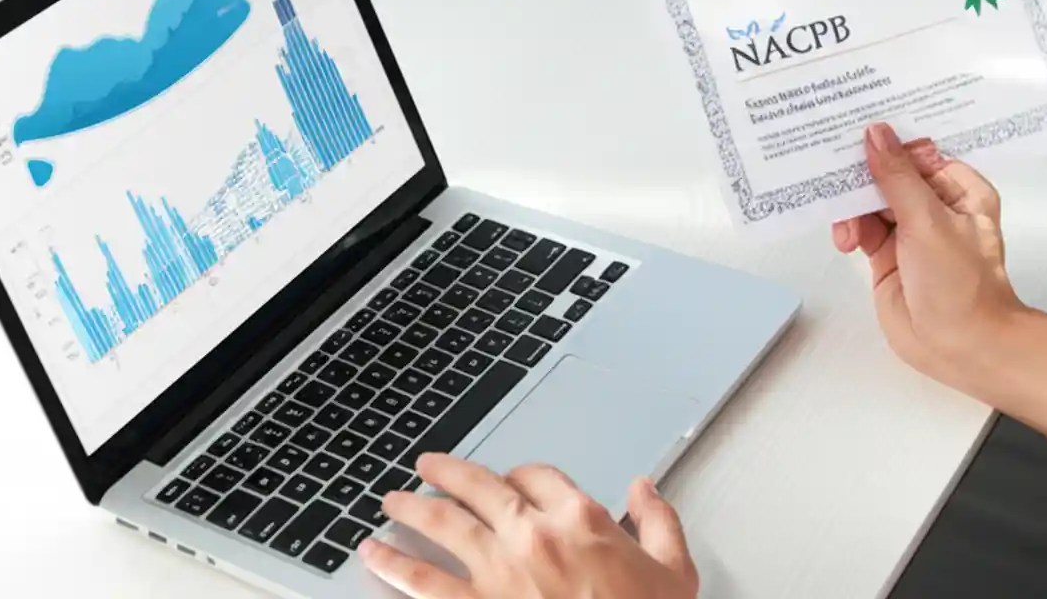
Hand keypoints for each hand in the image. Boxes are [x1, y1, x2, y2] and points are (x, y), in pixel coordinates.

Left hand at [359, 454, 698, 598]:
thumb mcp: (673, 573)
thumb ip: (658, 522)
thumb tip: (644, 490)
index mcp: (580, 519)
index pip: (537, 475)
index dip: (519, 473)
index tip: (511, 478)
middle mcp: (533, 535)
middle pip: (479, 486)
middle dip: (447, 472)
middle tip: (427, 466)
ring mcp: (499, 572)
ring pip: (443, 523)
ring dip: (412, 506)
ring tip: (392, 501)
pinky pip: (423, 581)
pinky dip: (393, 564)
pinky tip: (373, 553)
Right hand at [831, 122, 1027, 398]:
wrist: (960, 346)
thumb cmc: (961, 286)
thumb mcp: (928, 220)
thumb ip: (897, 177)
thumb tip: (876, 135)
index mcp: (959, 189)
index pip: (917, 151)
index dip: (888, 140)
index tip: (854, 128)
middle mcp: (935, 206)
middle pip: (888, 175)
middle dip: (861, 176)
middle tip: (831, 171)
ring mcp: (909, 231)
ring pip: (869, 202)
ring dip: (851, 209)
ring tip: (846, 229)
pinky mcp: (887, 255)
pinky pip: (860, 229)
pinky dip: (848, 230)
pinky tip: (845, 241)